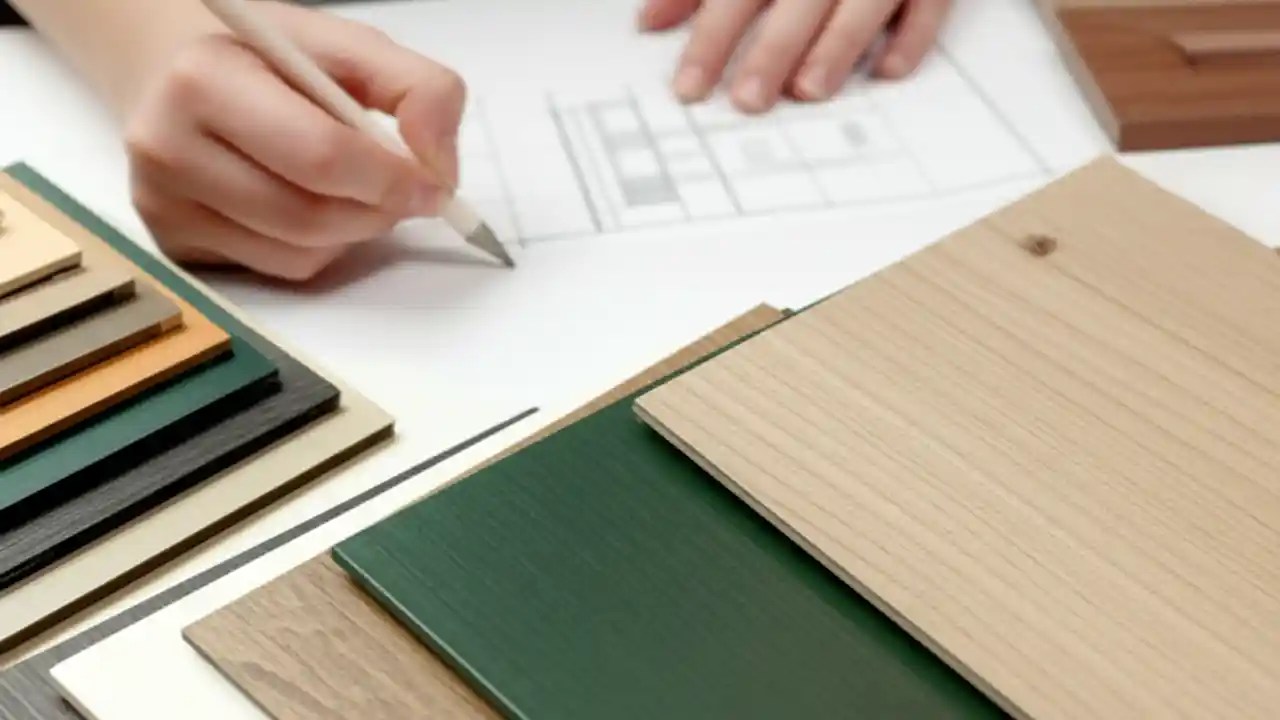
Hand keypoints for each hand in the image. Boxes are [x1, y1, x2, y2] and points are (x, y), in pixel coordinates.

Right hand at [123, 2, 463, 280]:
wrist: (170, 69)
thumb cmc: (266, 57)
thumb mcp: (345, 45)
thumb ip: (415, 89)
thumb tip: (439, 168)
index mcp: (206, 80)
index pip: (322, 156)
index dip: (393, 179)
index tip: (434, 183)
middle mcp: (167, 147)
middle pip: (310, 217)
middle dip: (378, 211)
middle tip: (405, 193)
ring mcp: (162, 205)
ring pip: (299, 255)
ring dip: (353, 233)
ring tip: (355, 190)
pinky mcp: (172, 246)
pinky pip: (277, 271)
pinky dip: (317, 249)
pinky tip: (310, 205)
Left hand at [638, 0, 952, 112]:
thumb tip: (651, 22)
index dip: (711, 39)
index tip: (689, 87)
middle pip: (798, 0)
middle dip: (772, 49)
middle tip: (749, 99)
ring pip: (863, 2)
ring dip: (838, 46)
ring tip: (810, 90)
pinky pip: (929, 2)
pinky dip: (913, 36)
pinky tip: (889, 71)